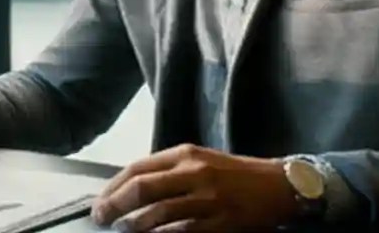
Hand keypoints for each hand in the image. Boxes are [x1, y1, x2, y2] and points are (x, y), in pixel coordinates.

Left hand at [91, 144, 297, 231]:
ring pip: (159, 212)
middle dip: (115, 205)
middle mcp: (193, 172)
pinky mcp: (221, 221)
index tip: (100, 202)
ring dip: (134, 224)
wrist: (278, 185)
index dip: (113, 187)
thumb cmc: (234, 173)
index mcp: (185, 154)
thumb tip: (130, 188)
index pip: (137, 168)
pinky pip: (183, 230)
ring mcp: (208, 198)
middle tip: (101, 218)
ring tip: (121, 231)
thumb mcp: (200, 160)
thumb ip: (168, 170)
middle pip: (143, 188)